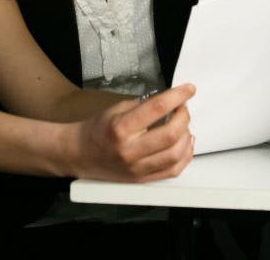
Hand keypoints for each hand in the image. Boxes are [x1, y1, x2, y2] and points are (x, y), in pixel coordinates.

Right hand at [73, 83, 194, 181]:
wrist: (81, 154)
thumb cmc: (97, 130)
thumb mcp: (115, 109)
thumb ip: (142, 106)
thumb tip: (168, 102)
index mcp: (121, 128)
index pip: (156, 108)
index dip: (177, 97)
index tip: (187, 89)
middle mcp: (130, 150)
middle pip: (171, 134)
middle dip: (184, 116)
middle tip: (183, 107)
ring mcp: (138, 168)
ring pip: (176, 154)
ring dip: (186, 135)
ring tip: (183, 124)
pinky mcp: (143, 179)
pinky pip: (173, 170)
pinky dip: (185, 155)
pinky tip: (185, 143)